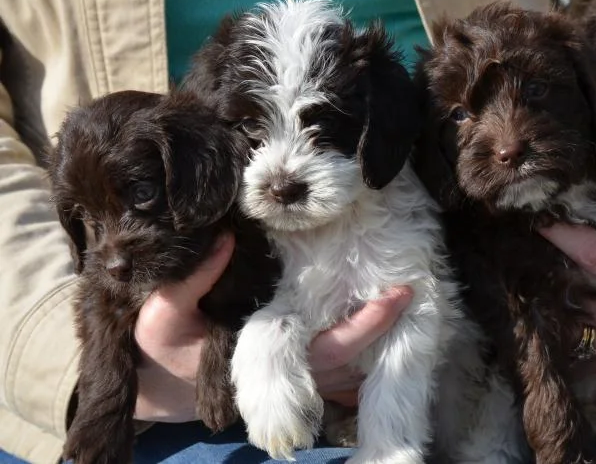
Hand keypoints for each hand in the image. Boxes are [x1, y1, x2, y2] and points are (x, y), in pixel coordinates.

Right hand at [133, 233, 415, 420]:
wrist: (167, 375)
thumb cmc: (165, 345)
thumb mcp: (161, 316)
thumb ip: (189, 284)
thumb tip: (225, 239)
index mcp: (264, 360)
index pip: (331, 350)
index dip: (368, 326)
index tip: (398, 295)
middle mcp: (291, 372)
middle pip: (356, 357)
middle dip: (387, 326)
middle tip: (414, 287)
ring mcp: (300, 372)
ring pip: (354, 362)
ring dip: (382, 334)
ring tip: (409, 290)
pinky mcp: (302, 362)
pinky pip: (345, 357)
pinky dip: (366, 336)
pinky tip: (385, 304)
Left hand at [538, 153, 595, 372]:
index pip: (592, 256)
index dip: (560, 232)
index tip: (534, 212)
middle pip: (572, 294)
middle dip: (547, 266)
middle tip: (520, 238)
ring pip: (573, 324)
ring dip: (552, 297)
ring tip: (530, 265)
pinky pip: (586, 347)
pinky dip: (567, 326)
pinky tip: (550, 300)